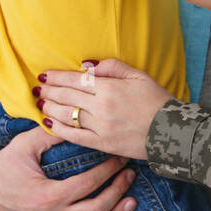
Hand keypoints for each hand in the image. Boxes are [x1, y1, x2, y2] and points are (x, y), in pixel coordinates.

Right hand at [0, 114, 135, 210]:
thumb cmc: (8, 163)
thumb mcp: (26, 144)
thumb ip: (52, 133)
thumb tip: (79, 119)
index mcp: (46, 196)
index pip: (87, 184)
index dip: (107, 170)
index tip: (119, 157)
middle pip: (95, 210)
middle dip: (117, 191)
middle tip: (130, 173)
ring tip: (132, 202)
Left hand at [36, 59, 174, 160]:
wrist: (172, 131)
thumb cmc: (156, 100)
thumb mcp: (139, 76)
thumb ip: (112, 67)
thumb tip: (86, 65)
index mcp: (110, 87)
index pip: (75, 80)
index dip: (57, 77)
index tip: (45, 74)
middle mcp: (101, 107)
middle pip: (67, 96)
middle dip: (49, 91)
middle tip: (38, 88)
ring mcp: (100, 127)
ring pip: (66, 115)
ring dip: (50, 108)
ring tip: (41, 103)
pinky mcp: (101, 144)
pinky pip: (74, 136)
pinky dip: (58, 129)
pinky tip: (48, 123)